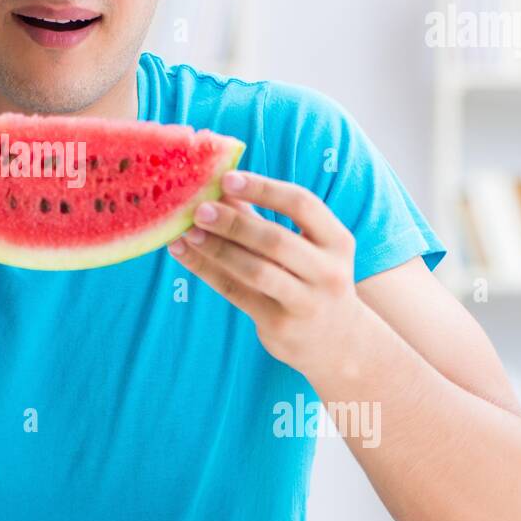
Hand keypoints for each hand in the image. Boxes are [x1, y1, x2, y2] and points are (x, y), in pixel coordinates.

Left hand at [166, 170, 364, 376]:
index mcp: (336, 240)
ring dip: (216, 248)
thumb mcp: (302, 247)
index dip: (263, 189)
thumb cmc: (311, 279)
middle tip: (199, 209)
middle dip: (234, 222)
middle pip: (275, 240)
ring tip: (187, 232)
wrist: (337, 342)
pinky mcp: (280, 324)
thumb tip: (218, 186)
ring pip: (254, 270)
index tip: (227, 178)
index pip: (302, 204)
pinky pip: (236, 292)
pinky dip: (206, 270)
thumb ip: (263, 218)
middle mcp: (328, 271)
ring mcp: (306, 301)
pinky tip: (184, 253)